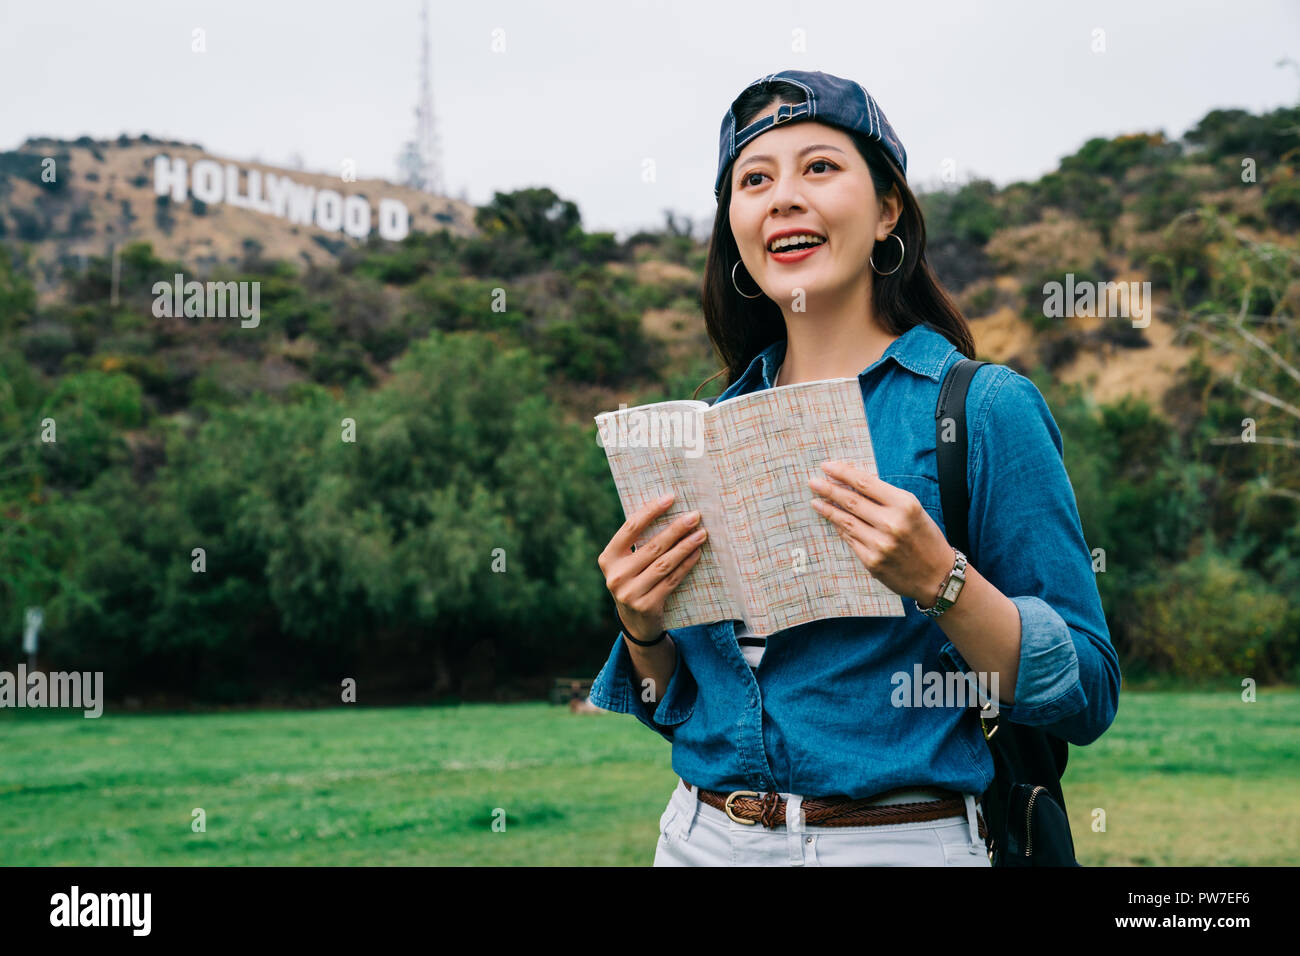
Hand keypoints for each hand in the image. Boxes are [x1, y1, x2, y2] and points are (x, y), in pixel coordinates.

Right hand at [597, 492, 707, 642]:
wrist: (635, 623)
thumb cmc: (635, 581)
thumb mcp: (628, 563)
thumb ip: (639, 543)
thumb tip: (668, 508)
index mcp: (608, 558)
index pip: (630, 528)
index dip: (651, 511)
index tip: (670, 497)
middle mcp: (616, 575)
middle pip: (652, 546)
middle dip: (676, 529)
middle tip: (695, 516)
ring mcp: (630, 593)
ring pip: (664, 564)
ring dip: (685, 546)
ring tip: (702, 533)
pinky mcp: (646, 605)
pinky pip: (672, 580)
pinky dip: (686, 565)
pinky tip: (697, 553)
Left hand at [808, 460, 952, 602]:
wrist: (938, 576)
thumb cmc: (925, 538)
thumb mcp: (912, 510)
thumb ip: (885, 497)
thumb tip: (852, 482)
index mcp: (904, 504)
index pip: (865, 482)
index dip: (842, 472)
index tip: (826, 466)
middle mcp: (892, 523)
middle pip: (851, 500)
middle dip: (828, 489)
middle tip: (813, 482)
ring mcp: (880, 544)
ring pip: (845, 521)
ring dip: (827, 509)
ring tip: (815, 501)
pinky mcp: (872, 561)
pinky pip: (849, 540)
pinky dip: (839, 528)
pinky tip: (831, 520)